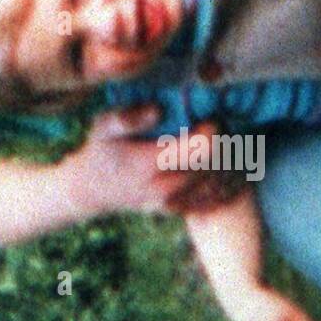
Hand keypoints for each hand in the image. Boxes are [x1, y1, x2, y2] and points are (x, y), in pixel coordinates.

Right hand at [61, 107, 236, 216]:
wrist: (93, 190)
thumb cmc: (100, 150)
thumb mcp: (103, 127)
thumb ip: (127, 118)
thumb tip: (157, 110)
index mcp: (152, 165)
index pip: (204, 148)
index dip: (214, 129)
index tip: (209, 118)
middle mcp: (168, 189)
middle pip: (218, 165)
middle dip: (224, 143)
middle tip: (219, 126)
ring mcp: (175, 204)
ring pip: (221, 183)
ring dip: (228, 161)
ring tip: (220, 144)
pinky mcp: (181, 210)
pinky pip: (215, 198)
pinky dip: (223, 180)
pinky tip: (218, 164)